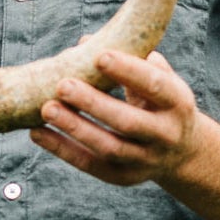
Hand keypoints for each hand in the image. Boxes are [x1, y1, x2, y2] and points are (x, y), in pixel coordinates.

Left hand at [29, 49, 202, 186]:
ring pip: (108, 148)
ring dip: (75, 128)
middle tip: (62, 85)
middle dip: (93, 103)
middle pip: (128, 122)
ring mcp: (146, 160)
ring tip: (46, 108)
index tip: (99, 55)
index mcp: (178, 103)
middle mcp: (166, 135)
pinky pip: (91, 165)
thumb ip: (130, 59)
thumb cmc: (160, 102)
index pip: (155, 86)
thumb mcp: (159, 79)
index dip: (128, 71)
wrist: (182, 151)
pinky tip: (38, 133)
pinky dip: (63, 150)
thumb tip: (84, 42)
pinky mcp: (125, 177)